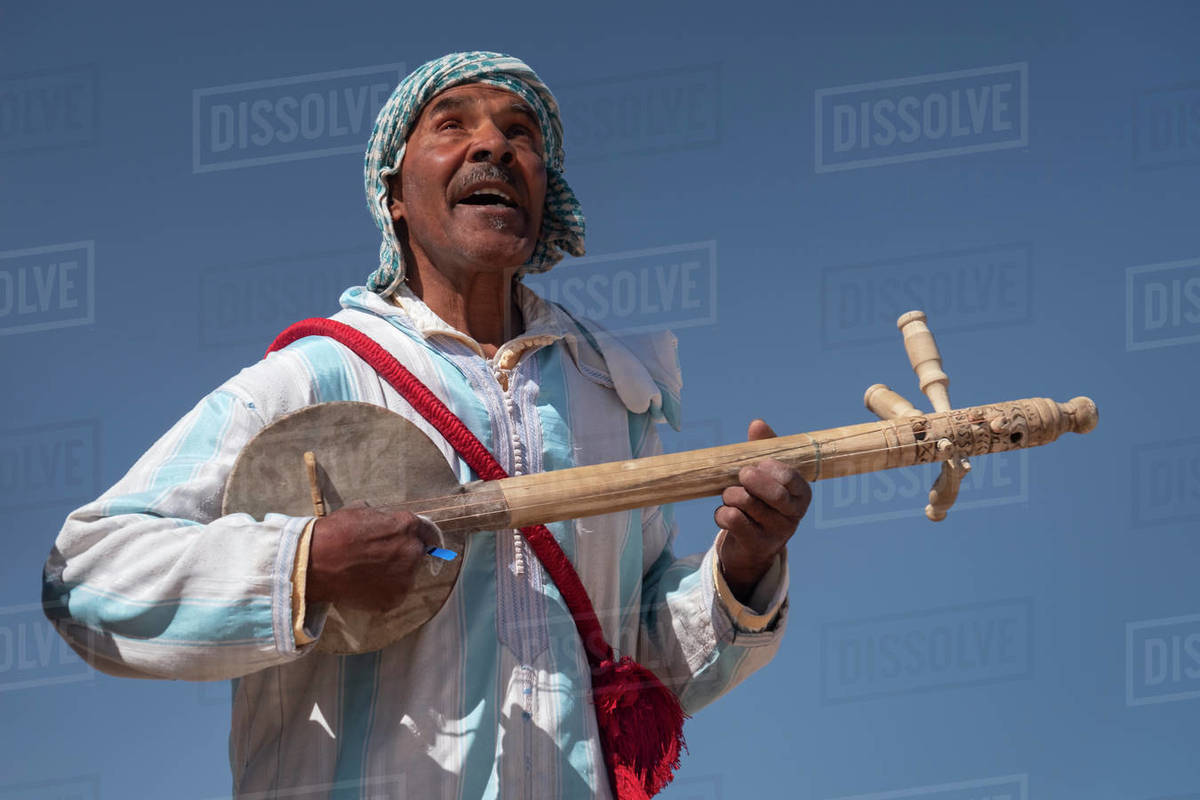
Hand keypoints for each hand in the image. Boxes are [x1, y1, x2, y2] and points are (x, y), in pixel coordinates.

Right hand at [307, 504, 441, 611]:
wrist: (315, 563)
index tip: (420, 542)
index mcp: (407, 527)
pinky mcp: (395, 599)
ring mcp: (405, 578)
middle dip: (403, 555)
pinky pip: (394, 593)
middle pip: (416, 554)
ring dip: (393, 575)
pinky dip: (383, 591)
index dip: (421, 536)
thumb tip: (389, 523)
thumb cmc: (335, 532)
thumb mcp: (362, 511)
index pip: (428, 532)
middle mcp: (412, 552)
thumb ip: (384, 519)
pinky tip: (364, 585)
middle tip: (379, 559)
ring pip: (406, 576)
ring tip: (367, 573)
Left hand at [714, 419, 811, 601]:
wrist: (751, 547)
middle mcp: (794, 515)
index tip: (758, 464)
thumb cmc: (761, 501)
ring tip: (730, 496)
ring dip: (731, 495)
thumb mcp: (766, 475)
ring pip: (747, 503)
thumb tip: (757, 424)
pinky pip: (732, 519)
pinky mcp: (756, 545)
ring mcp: (777, 532)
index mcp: (802, 493)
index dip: (770, 467)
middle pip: (772, 492)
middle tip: (742, 476)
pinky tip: (724, 514)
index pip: (790, 476)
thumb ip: (764, 448)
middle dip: (750, 479)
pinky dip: (721, 513)